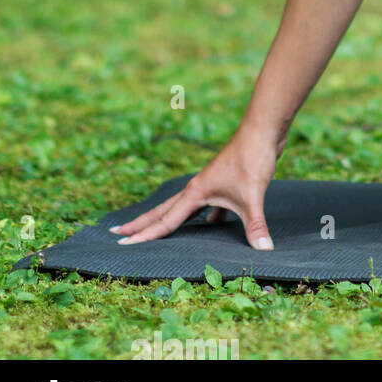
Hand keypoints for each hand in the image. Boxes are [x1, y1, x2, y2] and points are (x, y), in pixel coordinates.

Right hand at [108, 126, 282, 250]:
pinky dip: (207, 216)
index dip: (143, 236)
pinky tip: (214, 225)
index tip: (120, 244)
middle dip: (141, 224)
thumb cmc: (252, 159)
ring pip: (184, 207)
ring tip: (155, 231)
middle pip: (163, 210)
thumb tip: (265, 251)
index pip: (165, 221)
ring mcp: (210, 184)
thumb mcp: (253, 196)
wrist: (263, 130)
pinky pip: (209, 205)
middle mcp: (197, 188)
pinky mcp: (224, 183)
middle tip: (116, 233)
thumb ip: (255, 226)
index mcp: (195, 192)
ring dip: (170, 220)